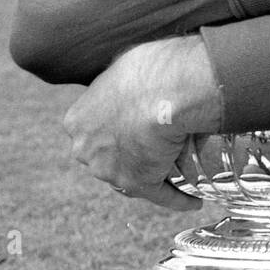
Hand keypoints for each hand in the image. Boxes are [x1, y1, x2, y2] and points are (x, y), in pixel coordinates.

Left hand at [63, 40, 212, 209]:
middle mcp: (86, 149)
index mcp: (77, 120)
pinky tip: (192, 201)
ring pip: (132, 175)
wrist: (167, 90)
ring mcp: (110, 170)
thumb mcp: (124, 68)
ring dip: (152, 175)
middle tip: (155, 145)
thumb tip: (135, 80)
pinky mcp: (140, 183)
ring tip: (176, 174)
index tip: (131, 126)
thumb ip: (120, 84)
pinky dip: (177, 199)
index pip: (94, 131)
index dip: (113, 129)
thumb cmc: (148, 69)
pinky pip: (161, 195)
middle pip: (106, 156)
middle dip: (126, 154)